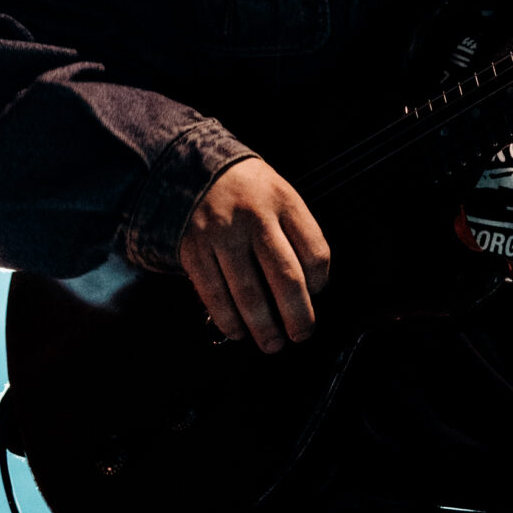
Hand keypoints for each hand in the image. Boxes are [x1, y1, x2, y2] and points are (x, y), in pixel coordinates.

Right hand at [178, 156, 330, 352]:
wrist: (192, 170)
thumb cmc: (247, 194)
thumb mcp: (280, 197)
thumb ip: (296, 235)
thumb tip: (309, 291)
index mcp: (283, 201)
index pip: (314, 251)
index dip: (320, 283)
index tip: (316, 295)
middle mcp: (253, 217)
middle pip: (285, 276)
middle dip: (297, 316)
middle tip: (302, 335)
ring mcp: (221, 234)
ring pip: (248, 292)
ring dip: (263, 326)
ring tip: (273, 342)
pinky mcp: (194, 249)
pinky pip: (214, 294)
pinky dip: (228, 320)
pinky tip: (238, 331)